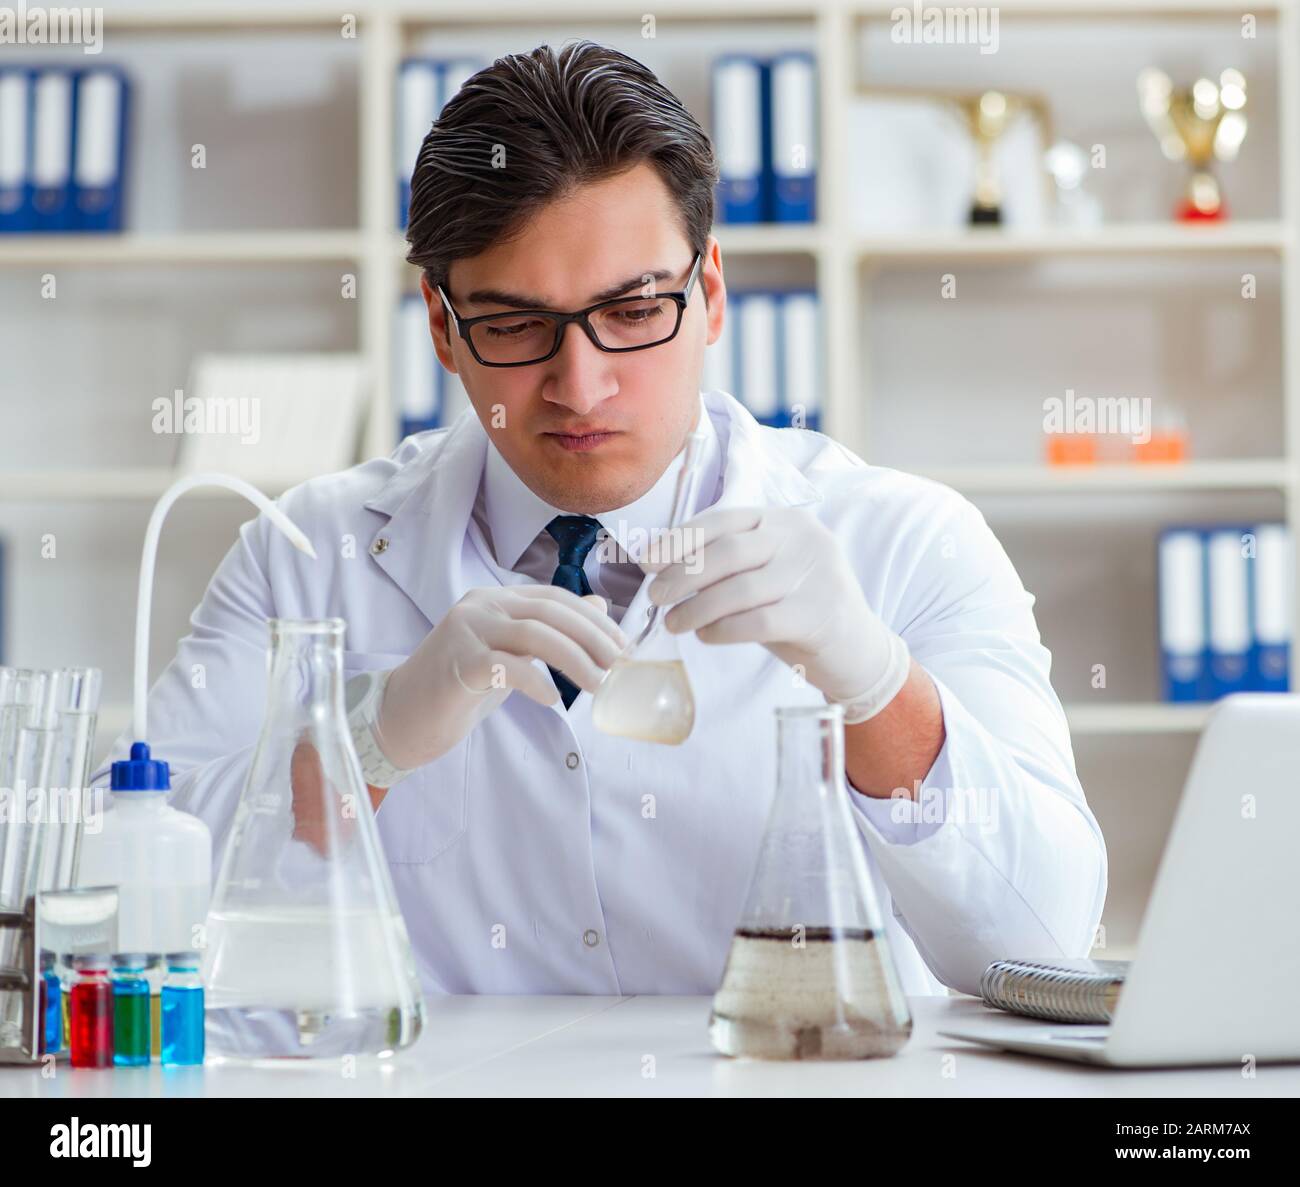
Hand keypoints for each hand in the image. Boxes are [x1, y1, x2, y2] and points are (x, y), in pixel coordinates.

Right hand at [377, 586, 626, 767]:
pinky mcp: (458, 664)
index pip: (555, 597)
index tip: (623, 645)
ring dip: (575, 660)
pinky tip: (552, 699)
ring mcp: (466, 632)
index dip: (593, 619)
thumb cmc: (460, 687)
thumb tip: (598, 606)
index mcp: (494, 599)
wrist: (402, 715)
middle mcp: (480, 606)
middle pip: (550, 612)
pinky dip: (536, 681)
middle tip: (619, 665)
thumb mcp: (510, 653)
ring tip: (597, 685)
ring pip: (534, 634)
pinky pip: (507, 666)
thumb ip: (548, 630)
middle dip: (592, 638)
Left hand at [645, 506, 910, 721]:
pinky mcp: (818, 615)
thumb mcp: (766, 573)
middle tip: (655, 597)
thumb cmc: (798, 608)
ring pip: (739, 589)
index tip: (646, 562)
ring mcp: (814, 576)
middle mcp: (803, 540)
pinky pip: (757, 621)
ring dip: (696, 608)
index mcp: (786, 520)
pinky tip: (707, 637)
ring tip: (674, 623)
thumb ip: (724, 563)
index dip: (679, 539)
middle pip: (728, 552)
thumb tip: (656, 564)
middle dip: (682, 574)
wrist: (858, 650)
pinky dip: (723, 629)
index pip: (723, 519)